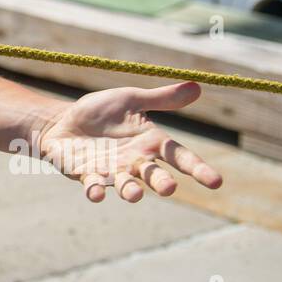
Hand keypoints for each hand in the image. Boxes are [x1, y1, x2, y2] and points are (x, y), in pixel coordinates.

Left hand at [33, 82, 222, 202]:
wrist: (65, 122)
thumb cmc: (102, 112)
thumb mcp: (131, 99)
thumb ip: (161, 98)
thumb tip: (197, 87)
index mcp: (151, 142)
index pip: (180, 157)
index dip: (198, 169)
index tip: (216, 182)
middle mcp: (135, 161)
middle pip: (154, 176)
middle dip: (161, 182)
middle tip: (170, 188)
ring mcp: (112, 171)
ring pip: (126, 185)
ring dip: (130, 191)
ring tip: (135, 194)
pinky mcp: (86, 174)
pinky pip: (93, 185)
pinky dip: (95, 190)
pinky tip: (96, 193)